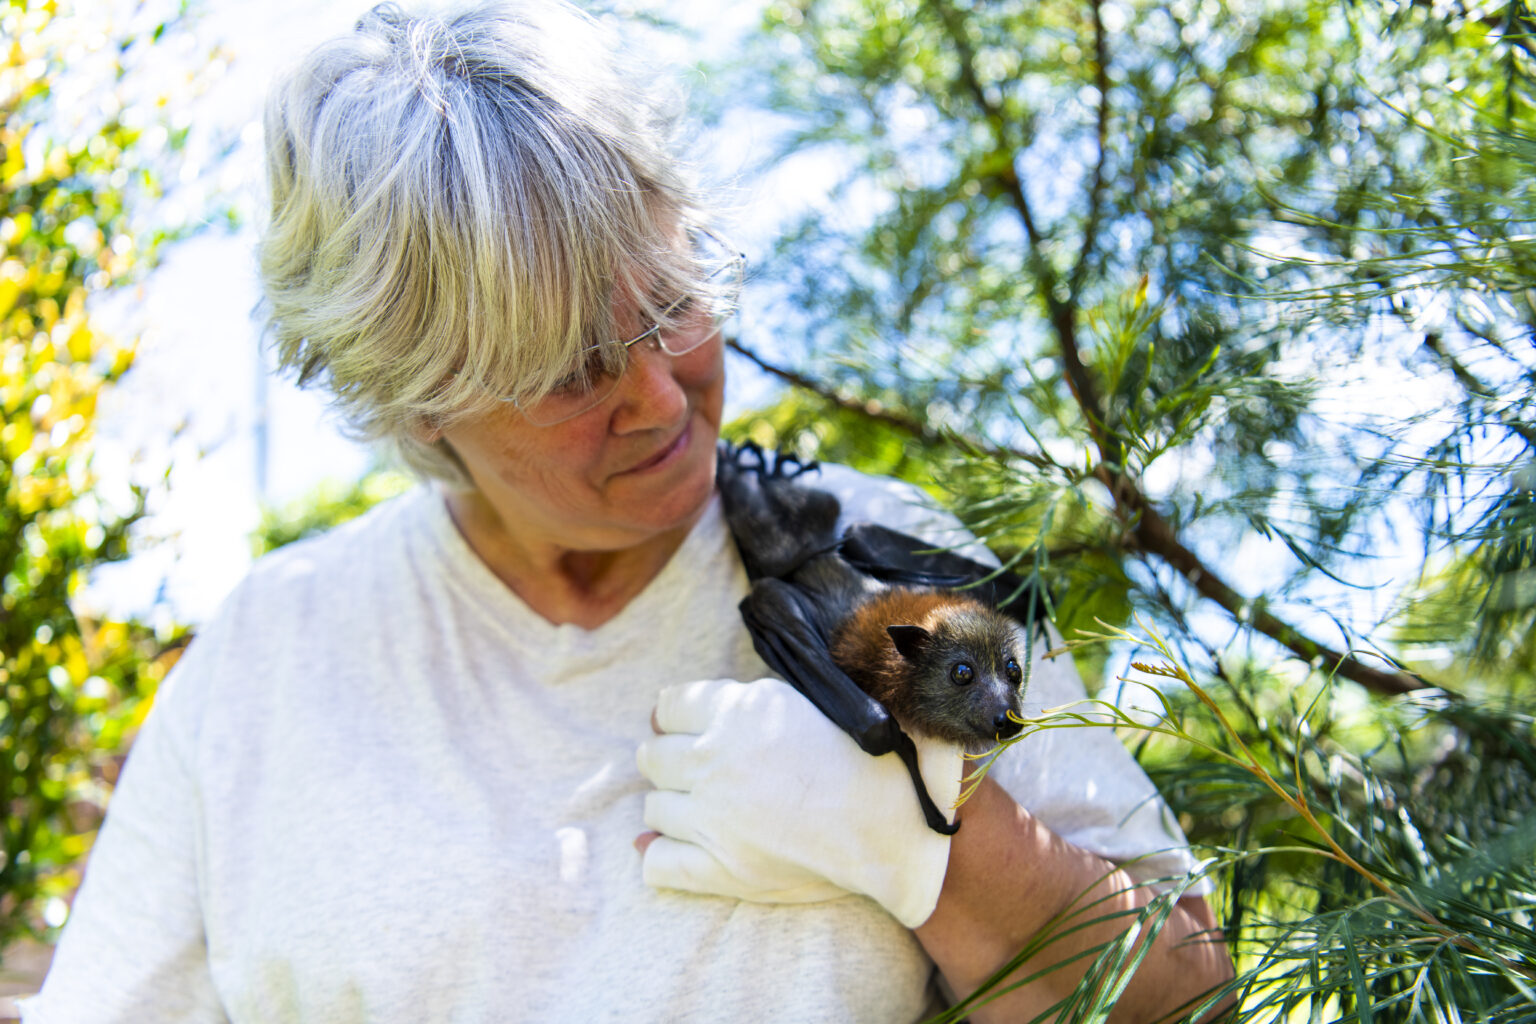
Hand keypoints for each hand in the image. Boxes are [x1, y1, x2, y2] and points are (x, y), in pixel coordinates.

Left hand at [635, 677, 963, 927]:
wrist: (893, 824)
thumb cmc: (871, 758)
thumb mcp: (818, 700)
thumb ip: (764, 700)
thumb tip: (725, 701)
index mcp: (738, 710)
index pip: (671, 705)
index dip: (675, 717)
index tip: (683, 726)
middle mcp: (714, 758)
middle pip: (653, 755)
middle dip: (668, 760)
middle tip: (696, 770)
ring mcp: (711, 815)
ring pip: (654, 806)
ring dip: (671, 806)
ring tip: (700, 810)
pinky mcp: (719, 866)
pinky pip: (659, 861)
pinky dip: (657, 853)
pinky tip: (666, 848)